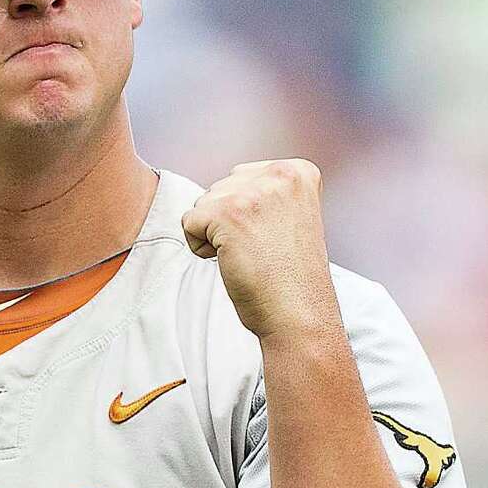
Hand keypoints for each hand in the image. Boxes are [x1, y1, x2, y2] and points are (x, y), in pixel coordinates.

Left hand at [181, 159, 339, 342]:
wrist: (299, 315)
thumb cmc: (291, 277)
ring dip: (215, 235)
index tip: (275, 239)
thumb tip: (220, 188)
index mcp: (298, 171)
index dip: (247, 214)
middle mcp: (279, 175)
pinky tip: (231, 262)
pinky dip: (200, 248)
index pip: (242, 178)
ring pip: (203, 204)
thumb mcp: (289, 218)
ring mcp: (253, 193)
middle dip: (229, 222)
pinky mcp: (228, 214)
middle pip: (220, 188)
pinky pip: (188, 223)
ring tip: (249, 257)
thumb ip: (264, 194)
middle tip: (262, 252)